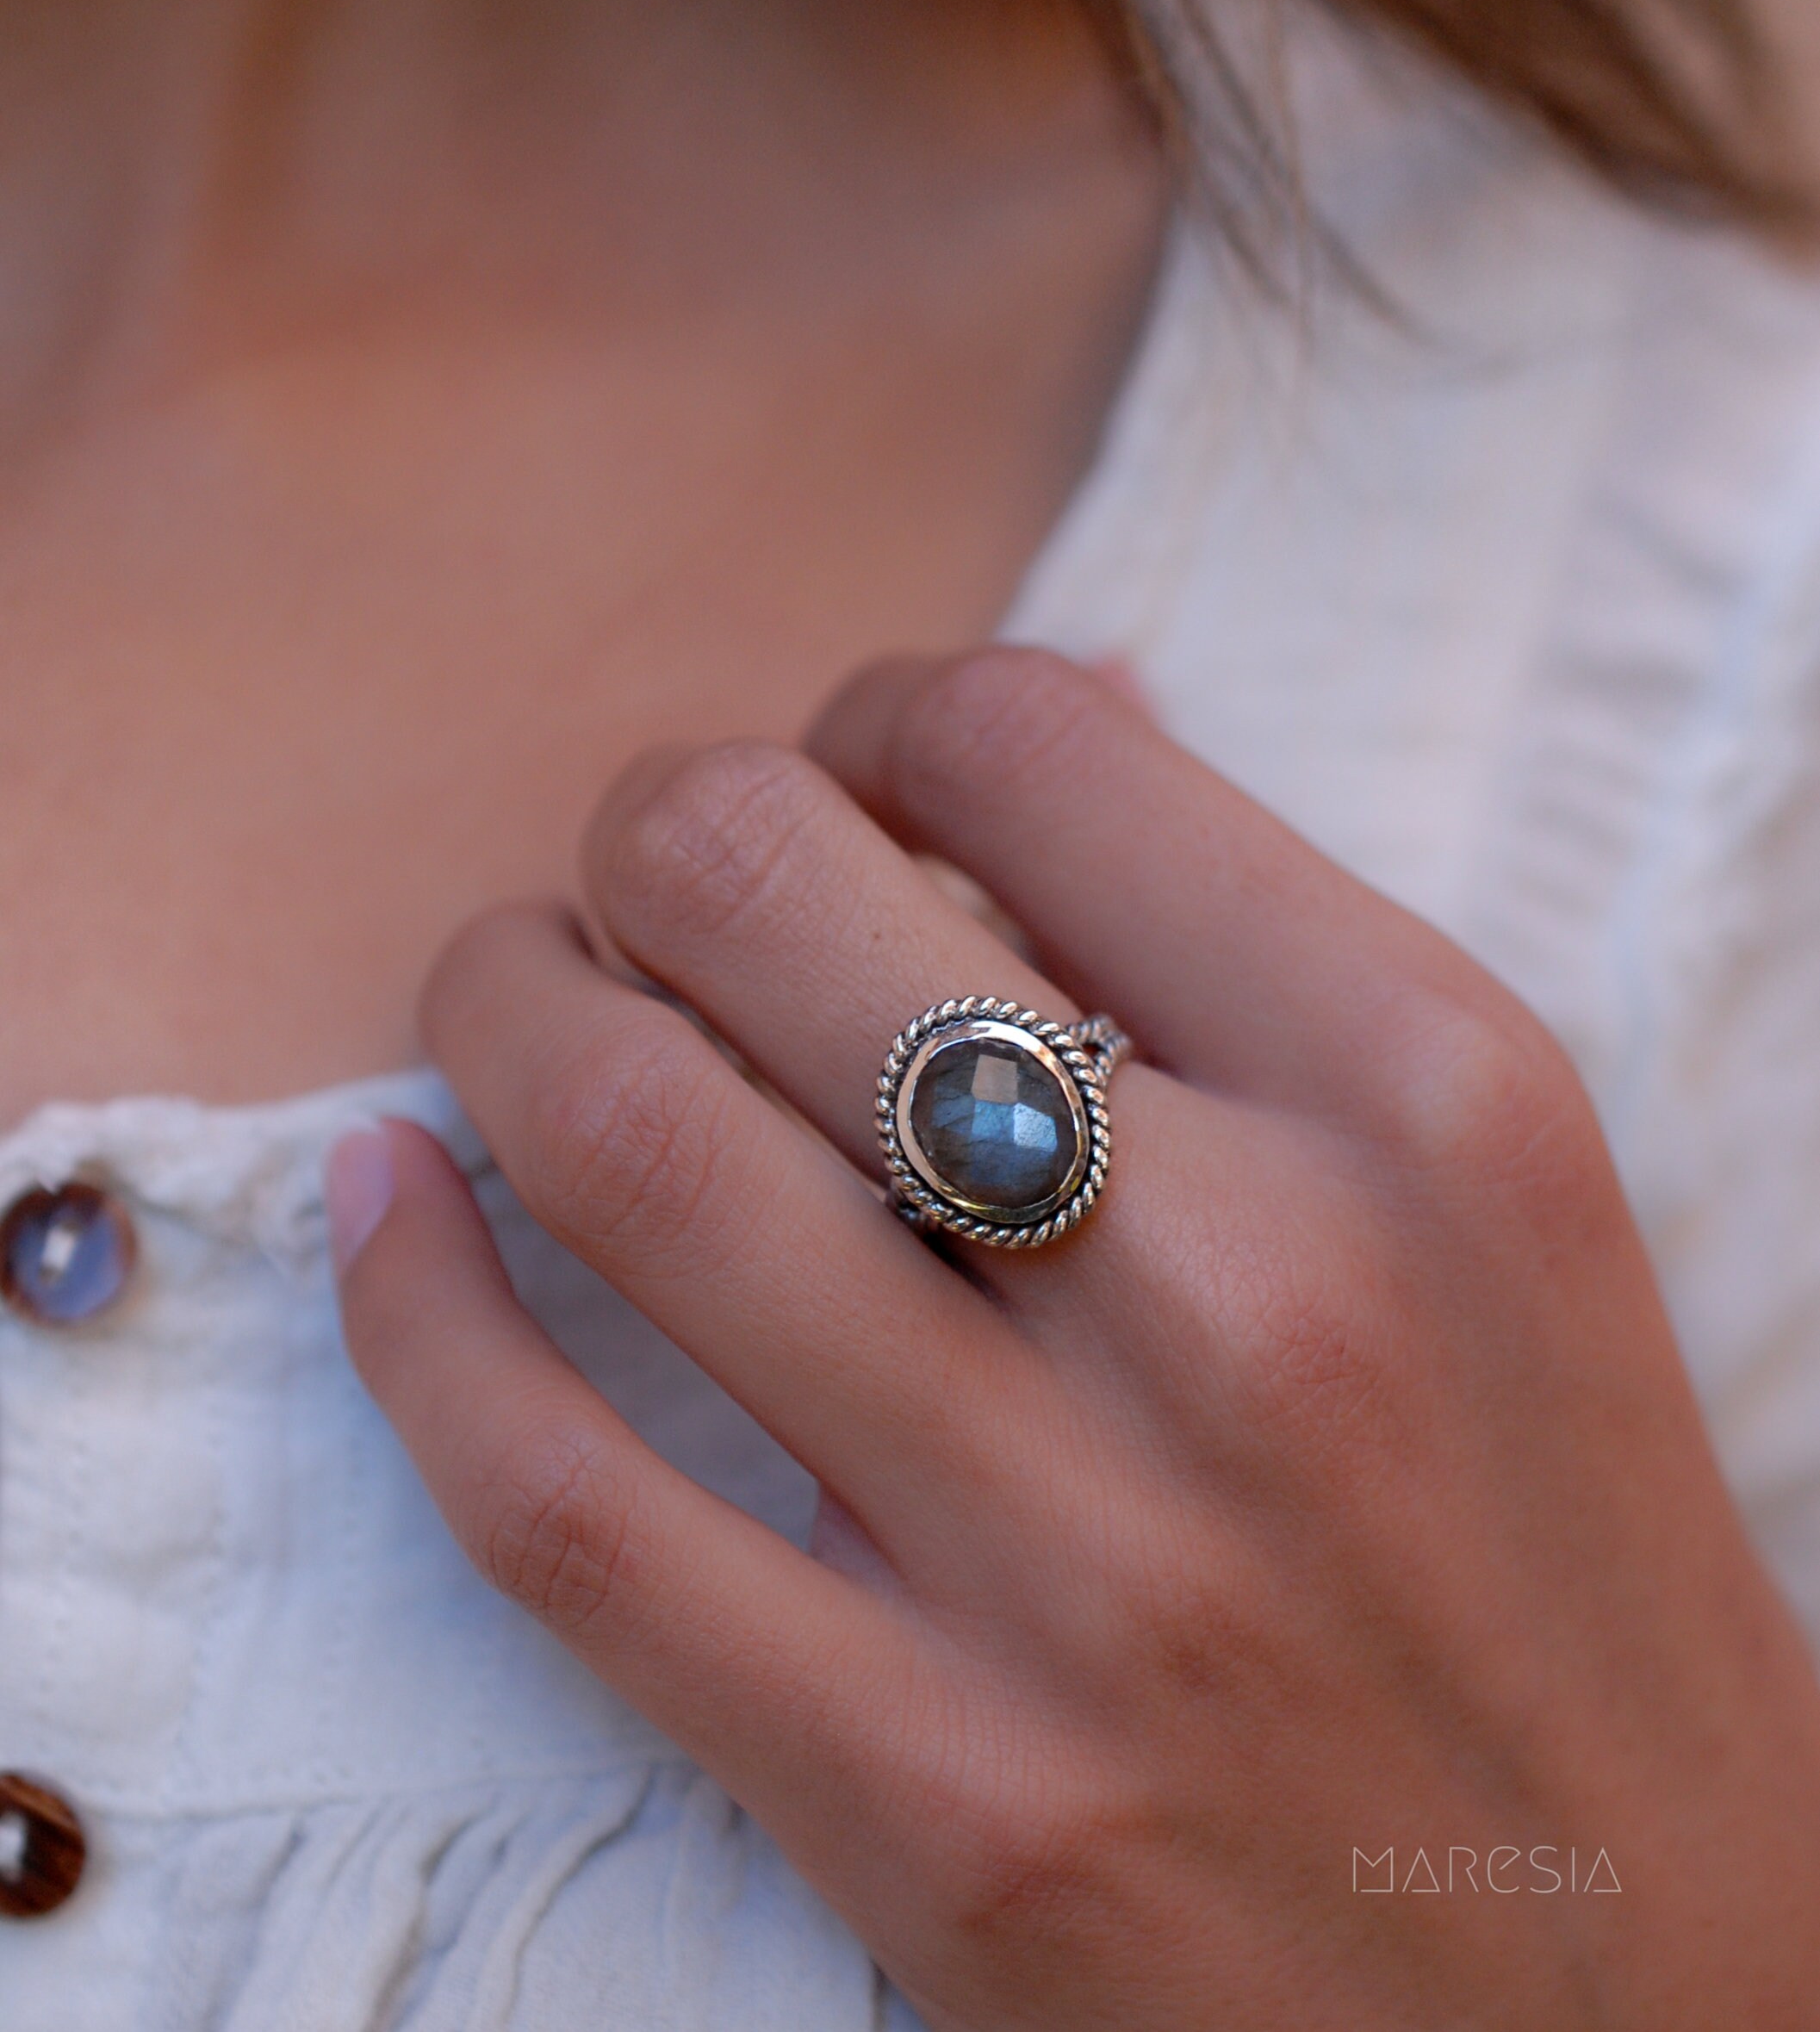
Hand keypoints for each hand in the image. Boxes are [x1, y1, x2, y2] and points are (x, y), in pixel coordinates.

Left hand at [331, 649, 1819, 2028]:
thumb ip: (1261, 960)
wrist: (1648, 2021)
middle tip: (646, 896)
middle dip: (642, 838)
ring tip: (511, 1006)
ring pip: (625, 1148)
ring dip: (498, 1017)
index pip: (1024, 742)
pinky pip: (557, 1492)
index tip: (842, 788)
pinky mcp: (934, 1794)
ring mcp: (1083, 1563)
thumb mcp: (1502, 1208)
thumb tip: (1042, 725)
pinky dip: (411, 1312)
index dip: (870, 715)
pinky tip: (389, 1207)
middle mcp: (1262, 1299)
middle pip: (761, 892)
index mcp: (1430, 1107)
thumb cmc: (1566, 1579)